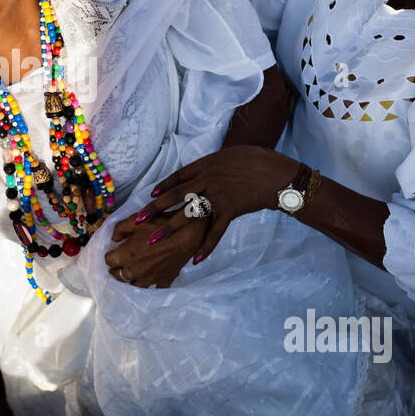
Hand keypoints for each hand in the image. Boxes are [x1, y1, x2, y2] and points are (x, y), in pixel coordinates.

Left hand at [105, 205, 207, 288]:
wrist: (186, 234)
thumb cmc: (160, 225)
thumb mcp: (136, 221)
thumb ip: (120, 229)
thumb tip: (113, 238)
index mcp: (124, 257)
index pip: (109, 260)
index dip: (109, 255)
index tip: (111, 253)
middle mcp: (134, 271)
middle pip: (119, 276)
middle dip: (116, 270)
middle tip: (117, 265)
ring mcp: (150, 278)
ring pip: (134, 285)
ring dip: (131, 280)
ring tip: (131, 274)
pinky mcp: (164, 280)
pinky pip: (156, 287)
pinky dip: (152, 284)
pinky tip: (151, 279)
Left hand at [129, 146, 300, 265]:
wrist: (275, 173)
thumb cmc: (255, 159)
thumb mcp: (228, 156)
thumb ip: (213, 165)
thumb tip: (204, 169)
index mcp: (205, 165)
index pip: (178, 177)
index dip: (163, 187)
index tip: (151, 196)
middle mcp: (207, 180)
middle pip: (175, 196)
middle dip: (155, 209)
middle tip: (139, 219)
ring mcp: (217, 196)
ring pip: (188, 215)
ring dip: (169, 229)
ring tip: (153, 240)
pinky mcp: (229, 211)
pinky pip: (215, 232)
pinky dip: (206, 246)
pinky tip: (196, 259)